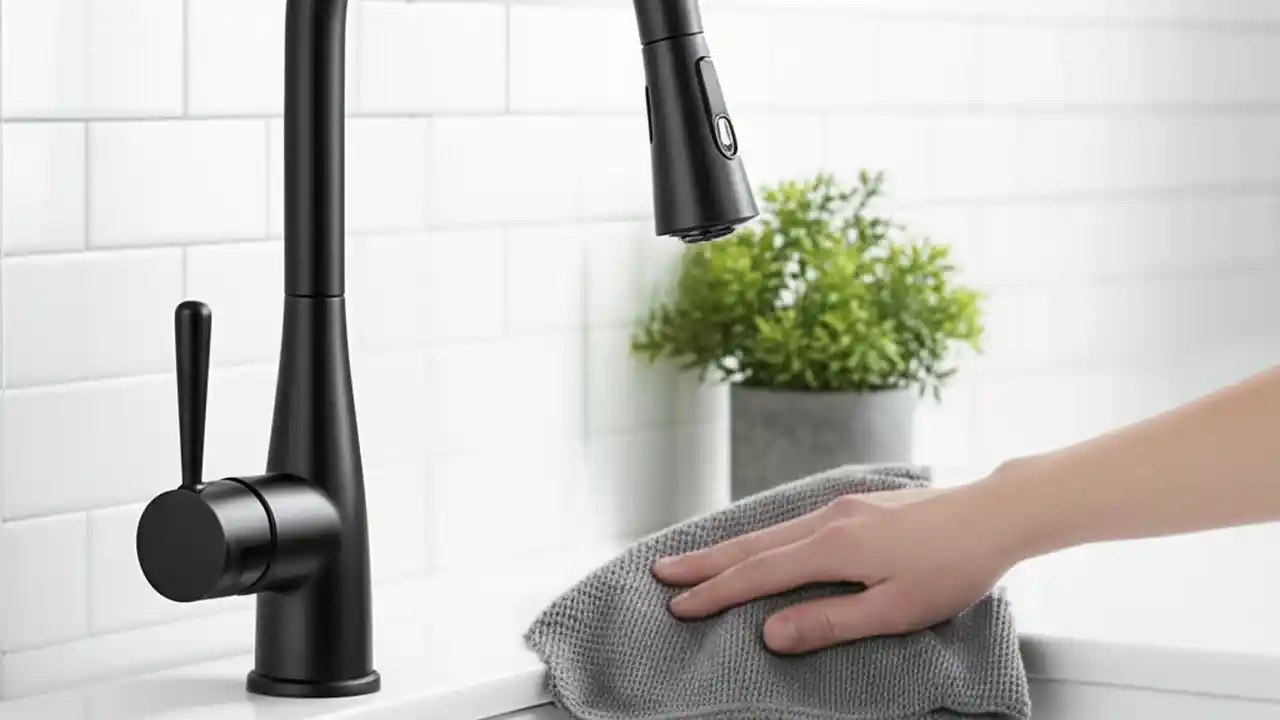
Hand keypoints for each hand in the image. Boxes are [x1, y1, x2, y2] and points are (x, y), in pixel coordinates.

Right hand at [651, 485, 1016, 654]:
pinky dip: (760, 535)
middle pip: (753, 543)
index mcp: (833, 547)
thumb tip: (769, 633)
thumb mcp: (894, 610)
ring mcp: (841, 507)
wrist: (995, 514)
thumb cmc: (952, 569)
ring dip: (728, 546)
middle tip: (661, 573)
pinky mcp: (856, 505)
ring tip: (695, 559)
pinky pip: (791, 521)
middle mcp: (828, 519)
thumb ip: (829, 622)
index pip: (758, 574)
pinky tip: (757, 541)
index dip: (716, 592)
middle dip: (705, 562)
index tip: (678, 606)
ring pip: (770, 529)